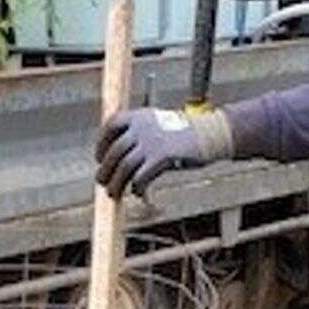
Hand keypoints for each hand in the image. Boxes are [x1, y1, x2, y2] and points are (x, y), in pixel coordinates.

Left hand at [96, 108, 212, 198]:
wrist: (209, 134)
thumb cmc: (181, 133)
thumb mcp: (155, 123)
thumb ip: (136, 133)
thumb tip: (115, 156)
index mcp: (139, 116)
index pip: (110, 126)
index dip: (101, 144)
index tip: (99, 158)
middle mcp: (142, 126)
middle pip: (115, 151)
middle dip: (105, 169)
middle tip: (102, 181)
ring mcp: (152, 141)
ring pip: (124, 166)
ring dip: (116, 182)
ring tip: (113, 192)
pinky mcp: (162, 157)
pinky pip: (141, 176)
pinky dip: (136, 187)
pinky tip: (137, 192)